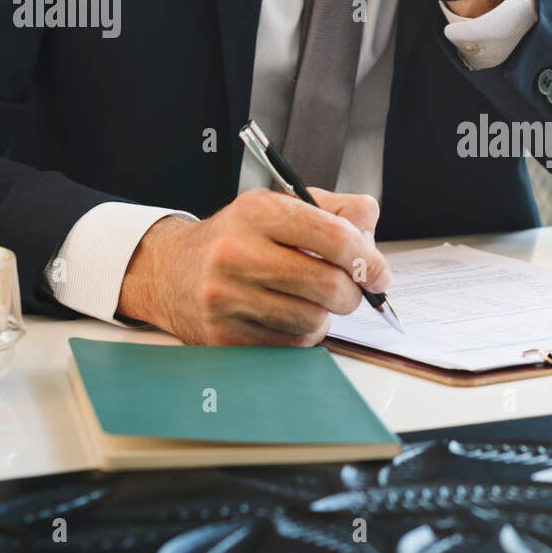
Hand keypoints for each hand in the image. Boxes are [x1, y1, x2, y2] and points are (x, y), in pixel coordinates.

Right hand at [116, 188, 391, 346]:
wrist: (172, 271)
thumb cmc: (239, 238)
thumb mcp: (280, 206)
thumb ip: (335, 210)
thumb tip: (370, 229)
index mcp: (257, 212)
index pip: (332, 236)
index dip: (367, 258)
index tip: (379, 273)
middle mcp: (236, 253)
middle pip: (327, 284)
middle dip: (353, 293)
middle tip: (353, 291)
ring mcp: (226, 298)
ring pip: (312, 320)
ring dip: (325, 315)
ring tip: (311, 300)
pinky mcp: (224, 336)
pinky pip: (290, 346)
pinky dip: (302, 335)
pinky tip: (288, 316)